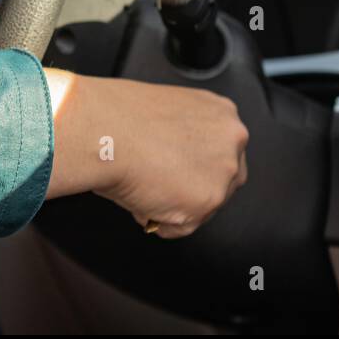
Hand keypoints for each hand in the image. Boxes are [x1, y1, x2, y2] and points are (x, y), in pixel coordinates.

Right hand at [44, 70, 248, 237]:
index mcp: (222, 112)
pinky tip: (141, 197)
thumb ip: (185, 137)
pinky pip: (182, 227)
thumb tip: (174, 162)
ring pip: (202, 205)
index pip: (220, 151)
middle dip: (189, 189)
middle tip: (157, 183)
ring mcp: (224, 171)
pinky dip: (159, 220)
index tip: (175, 170)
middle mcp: (233, 139)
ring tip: (144, 186)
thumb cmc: (120, 118)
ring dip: (172, 205)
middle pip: (220, 180)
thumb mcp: (167, 114)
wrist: (105, 130)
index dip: (192, 166)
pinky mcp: (208, 201)